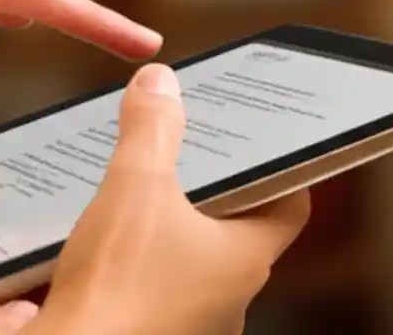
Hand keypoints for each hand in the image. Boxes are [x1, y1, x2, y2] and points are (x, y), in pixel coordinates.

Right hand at [23, 64, 310, 334]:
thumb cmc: (116, 286)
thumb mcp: (133, 188)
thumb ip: (150, 130)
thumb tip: (160, 81)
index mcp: (245, 259)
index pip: (289, 204)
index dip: (278, 168)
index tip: (255, 141)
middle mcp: (231, 299)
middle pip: (237, 232)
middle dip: (209, 193)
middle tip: (183, 154)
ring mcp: (194, 325)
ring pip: (193, 264)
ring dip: (170, 231)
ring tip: (136, 193)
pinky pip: (157, 292)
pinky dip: (139, 265)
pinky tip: (104, 244)